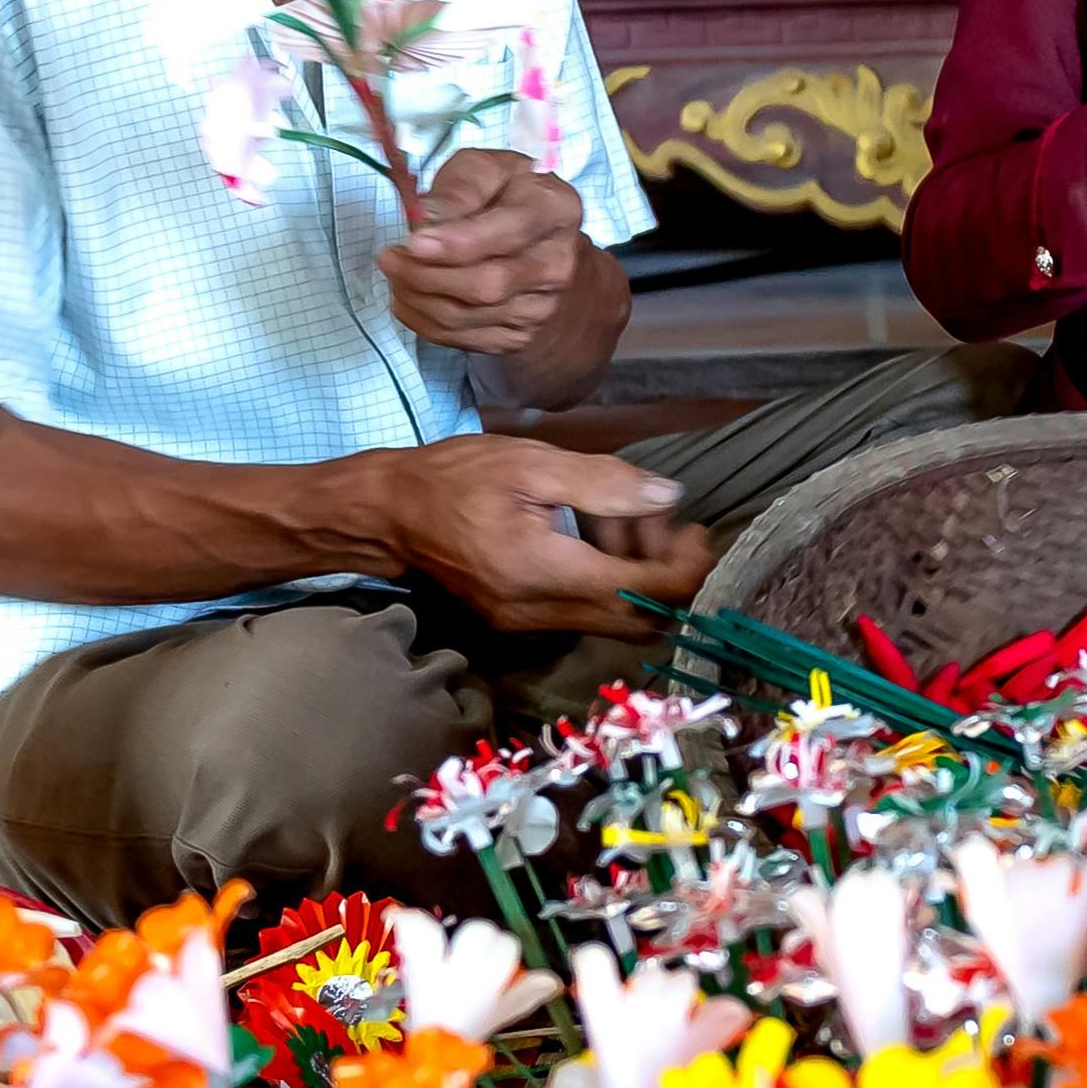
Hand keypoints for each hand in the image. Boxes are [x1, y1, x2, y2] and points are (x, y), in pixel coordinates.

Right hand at [371, 432, 709, 636]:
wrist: (389, 513)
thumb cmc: (456, 477)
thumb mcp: (531, 463)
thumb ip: (603, 483)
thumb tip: (669, 498)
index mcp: (541, 571)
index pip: (640, 595)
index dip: (685, 571)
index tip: (697, 533)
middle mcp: (536, 613)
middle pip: (635, 618)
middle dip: (664, 572)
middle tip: (658, 519)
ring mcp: (526, 624)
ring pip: (612, 618)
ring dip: (635, 575)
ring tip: (620, 516)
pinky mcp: (519, 622)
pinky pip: (584, 613)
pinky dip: (605, 581)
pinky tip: (592, 535)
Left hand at [378, 143, 596, 357]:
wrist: (540, 244)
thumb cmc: (504, 196)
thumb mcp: (485, 170)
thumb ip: (459, 188)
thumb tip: (425, 219)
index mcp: (554, 208)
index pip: (509, 232)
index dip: (458, 243)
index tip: (414, 242)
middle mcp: (557, 263)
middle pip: (487, 284)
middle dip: (426, 275)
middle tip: (390, 258)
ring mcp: (541, 307)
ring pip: (466, 317)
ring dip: (417, 297)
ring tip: (396, 272)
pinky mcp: (518, 337)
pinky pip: (459, 339)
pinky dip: (422, 319)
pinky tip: (410, 295)